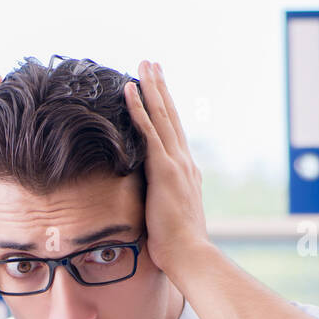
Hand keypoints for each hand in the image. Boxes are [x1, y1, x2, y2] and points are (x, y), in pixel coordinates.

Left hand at [124, 60, 211, 273]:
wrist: (189, 254)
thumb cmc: (177, 246)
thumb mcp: (168, 218)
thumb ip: (162, 205)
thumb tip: (152, 208)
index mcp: (186, 172)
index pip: (174, 134)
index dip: (166, 110)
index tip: (159, 90)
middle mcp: (184, 162)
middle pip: (171, 117)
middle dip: (161, 88)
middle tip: (153, 64)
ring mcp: (176, 163)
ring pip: (162, 116)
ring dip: (152, 89)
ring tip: (144, 65)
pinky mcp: (164, 169)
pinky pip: (148, 131)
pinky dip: (138, 109)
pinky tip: (130, 90)